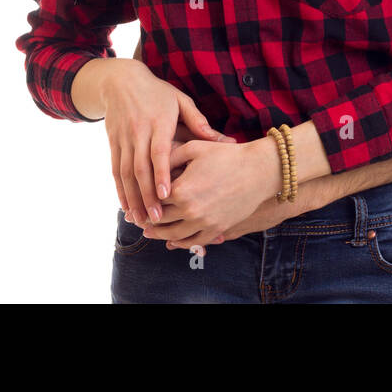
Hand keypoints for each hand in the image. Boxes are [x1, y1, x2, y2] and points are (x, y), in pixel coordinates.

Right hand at [98, 59, 233, 226]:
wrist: (120, 81)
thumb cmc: (157, 92)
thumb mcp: (180, 101)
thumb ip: (198, 122)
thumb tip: (221, 140)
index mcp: (159, 122)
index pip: (159, 152)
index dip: (162, 175)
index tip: (167, 196)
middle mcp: (139, 132)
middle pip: (141, 168)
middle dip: (148, 195)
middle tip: (157, 218)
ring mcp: (124, 139)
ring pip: (126, 173)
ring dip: (133, 198)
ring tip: (141, 219)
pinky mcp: (114, 143)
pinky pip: (116, 170)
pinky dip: (120, 189)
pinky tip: (126, 206)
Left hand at [140, 139, 276, 251]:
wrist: (258, 171)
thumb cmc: (227, 155)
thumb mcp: (195, 147)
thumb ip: (170, 155)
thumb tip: (152, 163)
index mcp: (181, 189)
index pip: (153, 200)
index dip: (142, 201)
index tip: (133, 202)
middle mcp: (190, 210)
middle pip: (160, 220)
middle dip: (147, 220)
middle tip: (136, 219)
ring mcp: (204, 223)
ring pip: (173, 236)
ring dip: (159, 235)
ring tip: (150, 232)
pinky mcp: (217, 230)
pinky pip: (194, 243)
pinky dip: (180, 244)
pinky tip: (172, 241)